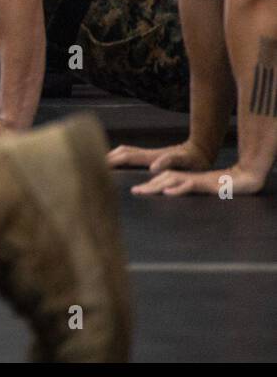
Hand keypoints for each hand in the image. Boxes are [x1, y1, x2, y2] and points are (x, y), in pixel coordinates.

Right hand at [107, 139, 213, 171]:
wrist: (200, 149)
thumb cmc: (193, 159)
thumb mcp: (183, 161)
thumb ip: (168, 161)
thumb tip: (152, 167)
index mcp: (151, 157)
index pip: (126, 158)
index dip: (112, 161)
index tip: (99, 165)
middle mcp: (147, 154)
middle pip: (122, 152)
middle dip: (108, 157)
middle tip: (93, 164)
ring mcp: (149, 154)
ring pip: (125, 152)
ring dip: (113, 156)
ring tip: (102, 163)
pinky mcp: (152, 156)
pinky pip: (131, 155)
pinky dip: (121, 157)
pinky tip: (121, 163)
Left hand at [130, 165, 267, 196]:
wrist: (243, 179)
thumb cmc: (221, 187)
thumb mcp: (200, 191)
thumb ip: (186, 193)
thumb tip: (172, 198)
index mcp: (184, 179)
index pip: (162, 180)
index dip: (148, 184)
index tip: (135, 191)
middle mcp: (187, 177)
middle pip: (163, 179)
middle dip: (147, 185)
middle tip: (133, 191)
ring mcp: (195, 179)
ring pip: (172, 180)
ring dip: (156, 186)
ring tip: (143, 191)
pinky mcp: (205, 184)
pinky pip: (189, 185)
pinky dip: (178, 189)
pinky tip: (167, 193)